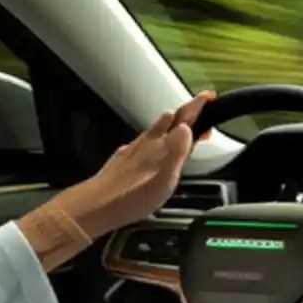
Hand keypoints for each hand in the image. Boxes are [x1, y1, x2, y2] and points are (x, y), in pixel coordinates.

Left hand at [56, 91, 214, 238]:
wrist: (94, 206)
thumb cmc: (132, 197)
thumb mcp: (164, 179)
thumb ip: (178, 151)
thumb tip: (187, 127)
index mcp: (160, 147)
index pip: (182, 120)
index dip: (197, 107)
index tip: (208, 96)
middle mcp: (146, 144)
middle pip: (169, 122)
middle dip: (186, 115)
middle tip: (200, 112)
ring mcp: (133, 151)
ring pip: (155, 131)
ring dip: (170, 125)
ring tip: (179, 124)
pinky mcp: (123, 160)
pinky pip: (142, 143)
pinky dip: (154, 139)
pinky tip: (150, 146)